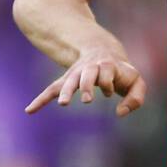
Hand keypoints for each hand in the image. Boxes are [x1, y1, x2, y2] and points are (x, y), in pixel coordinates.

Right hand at [25, 51, 146, 117]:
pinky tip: (30, 110)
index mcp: (107, 66)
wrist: (103, 52)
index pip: (106, 72)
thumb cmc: (122, 72)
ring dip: (66, 92)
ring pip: (69, 81)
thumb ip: (136, 98)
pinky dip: (41, 100)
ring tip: (64, 104)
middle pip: (87, 74)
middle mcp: (90, 68)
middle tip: (88, 100)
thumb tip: (120, 113)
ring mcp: (76, 74)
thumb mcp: (136, 81)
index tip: (108, 93)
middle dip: (86, 85)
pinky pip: (51, 89)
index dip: (107, 82)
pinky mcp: (67, 81)